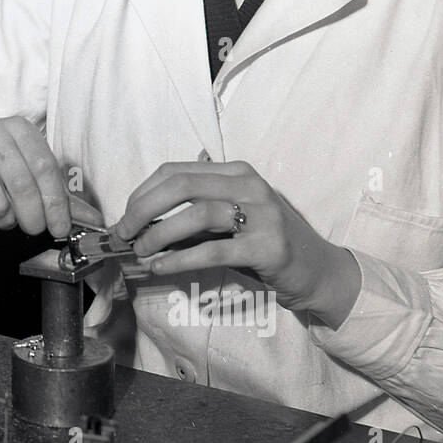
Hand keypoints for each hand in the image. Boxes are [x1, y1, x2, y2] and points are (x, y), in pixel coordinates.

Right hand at [0, 116, 71, 237]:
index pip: (45, 167)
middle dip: (33, 217)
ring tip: (2, 214)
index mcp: (20, 128)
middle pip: (22, 184)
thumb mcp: (30, 179)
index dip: (56, 203)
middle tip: (34, 229)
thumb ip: (60, 198)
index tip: (60, 228)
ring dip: (4, 219)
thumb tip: (94, 220)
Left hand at [114, 160, 361, 324]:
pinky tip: (160, 268)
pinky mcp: (268, 247)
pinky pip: (213, 250)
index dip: (143, 192)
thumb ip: (194, 213)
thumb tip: (140, 223)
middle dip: (143, 209)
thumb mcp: (231, 218)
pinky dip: (179, 259)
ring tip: (141, 252)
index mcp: (237, 172)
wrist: (318, 271)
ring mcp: (262, 215)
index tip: (126, 216)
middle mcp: (250, 186)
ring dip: (159, 235)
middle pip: (181, 186)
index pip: (176, 172)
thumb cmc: (265, 243)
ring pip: (196, 215)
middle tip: (124, 233)